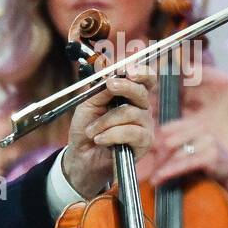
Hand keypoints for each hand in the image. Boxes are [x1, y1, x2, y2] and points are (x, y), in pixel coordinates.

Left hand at [61, 69, 155, 198]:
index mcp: (129, 97)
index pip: (145, 80)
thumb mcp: (88, 104)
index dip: (142, 72)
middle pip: (142, 92)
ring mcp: (144, 126)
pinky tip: (100, 139)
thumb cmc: (87, 129)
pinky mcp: (144, 143)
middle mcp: (141, 109)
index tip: (129, 70)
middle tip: (109, 85)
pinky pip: (132, 132)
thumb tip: (110, 74)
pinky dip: (111, 135)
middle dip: (125, 87)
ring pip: (131, 113)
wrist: (82, 157)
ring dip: (105, 121)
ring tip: (91, 131)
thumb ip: (100, 89)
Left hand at [147, 116, 227, 188]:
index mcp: (196, 124)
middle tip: (154, 172)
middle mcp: (203, 128)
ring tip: (155, 179)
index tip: (151, 158)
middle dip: (159, 159)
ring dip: (162, 169)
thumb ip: (173, 146)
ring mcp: (209, 141)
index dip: (155, 145)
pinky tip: (159, 179)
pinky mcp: (212, 156)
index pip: (165, 130)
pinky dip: (169, 172)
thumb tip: (149, 148)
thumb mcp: (190, 150)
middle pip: (168, 142)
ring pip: (176, 155)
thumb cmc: (208, 165)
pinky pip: (184, 163)